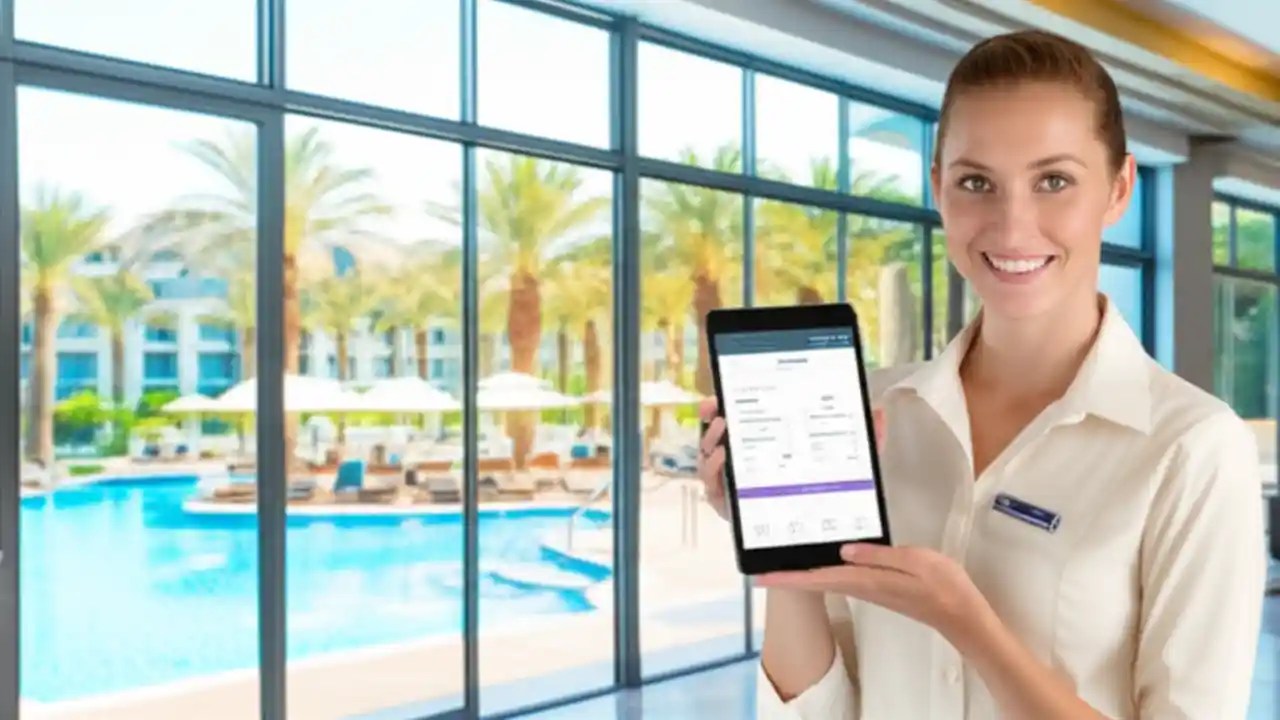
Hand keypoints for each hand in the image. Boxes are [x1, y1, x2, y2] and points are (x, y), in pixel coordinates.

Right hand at [695, 399, 886, 522]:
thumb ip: (863, 440)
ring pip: (709, 460)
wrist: (818, 545)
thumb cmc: (825, 498)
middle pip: (716, 437)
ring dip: (710, 443)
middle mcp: (743, 465)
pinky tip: (725, 459)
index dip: (724, 406)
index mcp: (764, 448)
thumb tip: (879, 413)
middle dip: (711, 419)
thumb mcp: (847, 464)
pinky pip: (713, 489)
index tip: (721, 393)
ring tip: (723, 434)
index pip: (738, 421)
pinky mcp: (730, 508)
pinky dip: (714, 471)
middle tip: (718, 411)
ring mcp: (733, 486)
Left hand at [754, 543, 994, 650]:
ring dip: (804, 572)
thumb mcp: (915, 561)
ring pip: (827, 579)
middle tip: (760, 569)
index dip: (788, 577)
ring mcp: (870, 589)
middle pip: (816, 580)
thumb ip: (879, 555)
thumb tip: (844, 549)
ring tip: (783, 560)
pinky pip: (843, 577)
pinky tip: (823, 559)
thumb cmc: (944, 587)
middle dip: (788, 576)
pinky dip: (824, 569)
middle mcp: (863, 587)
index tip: (760, 577)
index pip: (818, 578)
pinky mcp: (879, 588)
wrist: (962, 615)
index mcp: (866, 581)